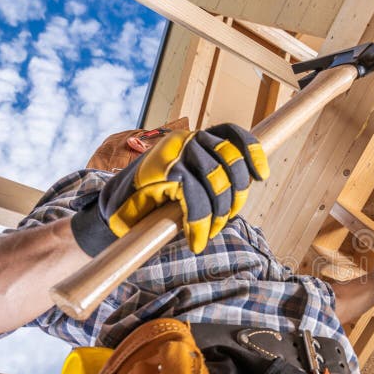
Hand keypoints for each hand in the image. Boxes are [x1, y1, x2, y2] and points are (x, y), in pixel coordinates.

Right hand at [71, 123, 268, 254]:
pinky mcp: (160, 175)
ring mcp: (171, 156)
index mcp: (191, 139)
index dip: (252, 152)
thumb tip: (241, 186)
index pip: (231, 134)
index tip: (262, 175)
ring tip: (207, 233)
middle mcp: (183, 141)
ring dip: (218, 214)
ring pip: (216, 181)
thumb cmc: (152, 203)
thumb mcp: (185, 184)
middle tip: (226, 218)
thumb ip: (209, 177)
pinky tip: (196, 239)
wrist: (111, 215)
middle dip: (236, 194)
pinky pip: (194, 200)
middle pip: (230, 160)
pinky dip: (199, 224)